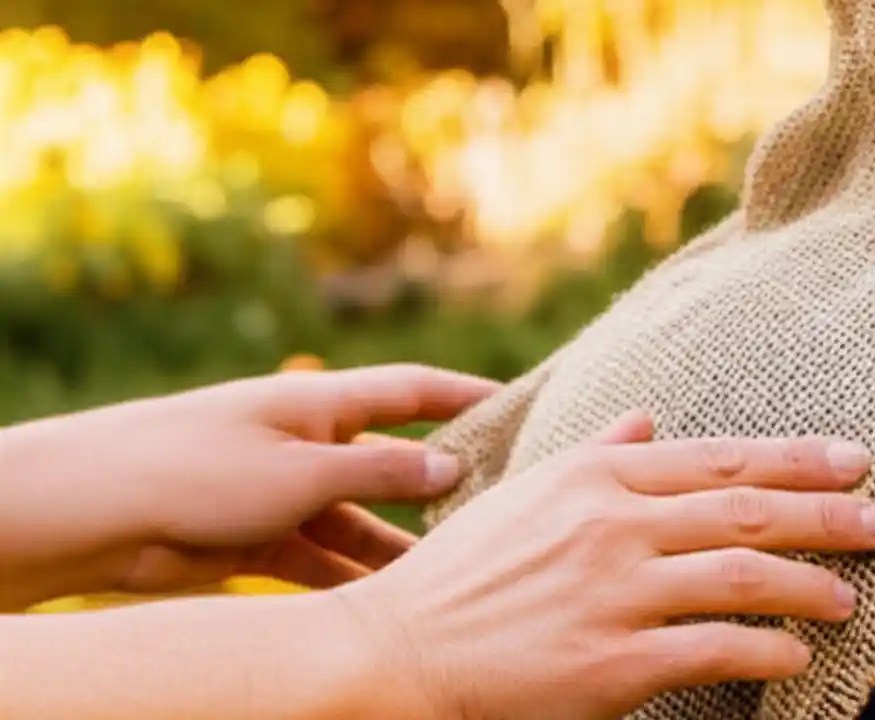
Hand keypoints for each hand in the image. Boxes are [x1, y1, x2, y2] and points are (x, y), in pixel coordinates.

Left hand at [0, 364, 498, 609]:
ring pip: (362, 521)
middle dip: (444, 488)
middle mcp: (309, 442)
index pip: (413, 392)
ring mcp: (285, 489)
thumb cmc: (197, 467)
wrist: (94, 512)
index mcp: (322, 404)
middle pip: (393, 464)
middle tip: (502, 510)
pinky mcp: (260, 535)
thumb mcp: (303, 469)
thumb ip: (383, 473)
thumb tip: (454, 467)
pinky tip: (391, 602)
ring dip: (402, 548)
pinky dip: (354, 576)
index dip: (468, 397)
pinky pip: (323, 556)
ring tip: (456, 577)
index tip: (522, 406)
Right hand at [330, 411, 874, 719]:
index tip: (852, 461)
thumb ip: (596, 454)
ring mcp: (617, 591)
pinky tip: (797, 656)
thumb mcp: (527, 494)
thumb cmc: (465, 571)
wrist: (401, 650)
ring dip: (811, 585)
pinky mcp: (616, 661)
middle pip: (750, 509)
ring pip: (746, 575)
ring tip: (850, 596)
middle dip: (829, 512)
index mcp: (597, 475)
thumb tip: (646, 419)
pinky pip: (717, 649)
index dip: (796, 459)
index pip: (721, 459)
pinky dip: (768, 651)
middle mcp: (615, 523)